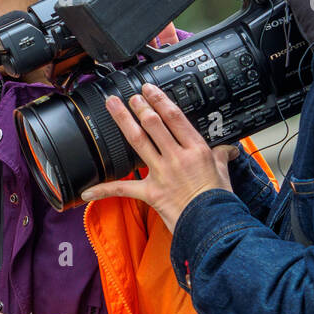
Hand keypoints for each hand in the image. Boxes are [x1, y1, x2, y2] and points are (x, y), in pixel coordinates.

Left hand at [80, 83, 235, 234]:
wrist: (213, 224)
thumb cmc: (218, 200)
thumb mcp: (223, 172)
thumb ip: (221, 156)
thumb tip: (227, 148)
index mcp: (196, 149)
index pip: (175, 117)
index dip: (160, 100)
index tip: (149, 89)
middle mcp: (177, 157)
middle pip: (153, 124)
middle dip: (139, 106)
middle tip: (128, 96)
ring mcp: (162, 173)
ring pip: (138, 141)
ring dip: (124, 121)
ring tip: (113, 107)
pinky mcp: (151, 192)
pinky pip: (123, 190)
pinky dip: (103, 190)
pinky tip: (87, 190)